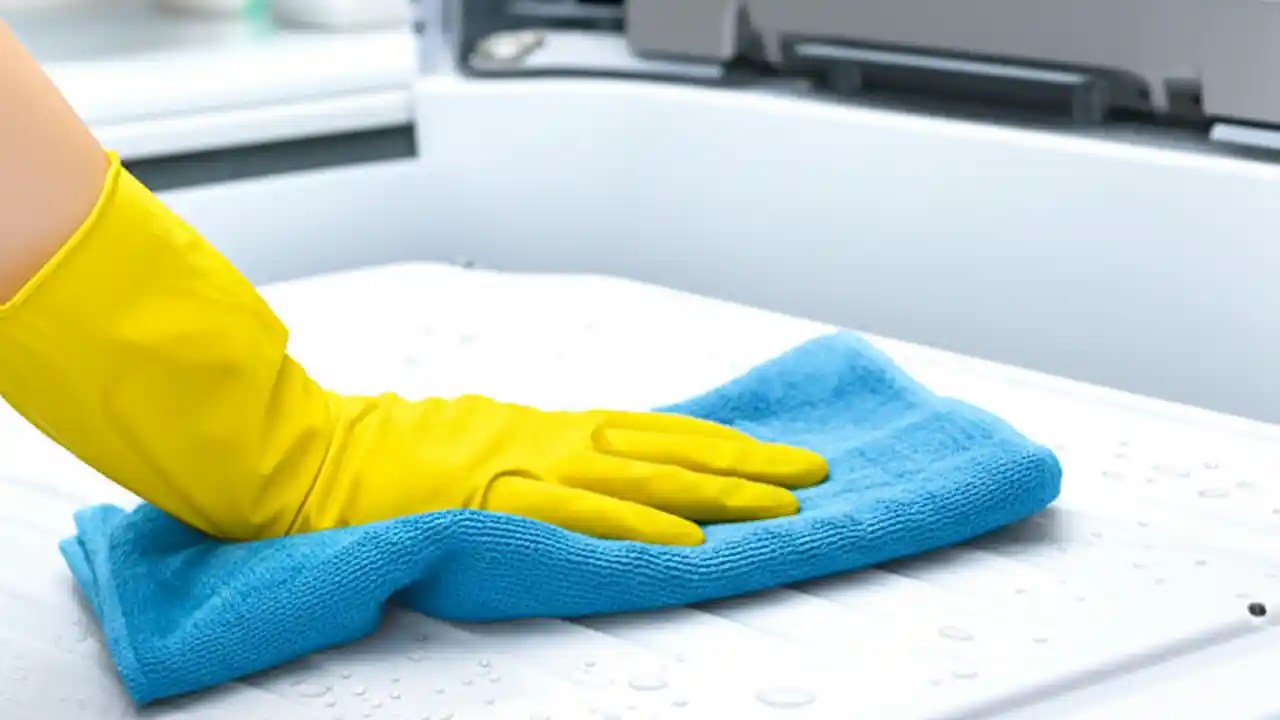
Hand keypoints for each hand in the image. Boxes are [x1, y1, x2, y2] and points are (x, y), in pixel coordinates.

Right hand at [297, 394, 828, 544]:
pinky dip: (642, 524)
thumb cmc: (392, 453)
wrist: (318, 455)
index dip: (722, 443)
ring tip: (779, 505)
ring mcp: (531, 466)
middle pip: (671, 447)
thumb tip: (593, 462)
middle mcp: (554, 438)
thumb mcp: (483, 438)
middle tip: (810, 472)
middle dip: (745, 465)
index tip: (774, 454)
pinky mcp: (501, 500)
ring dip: (718, 492)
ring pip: (646, 474)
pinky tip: (688, 537)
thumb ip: (539, 451)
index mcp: (551, 427)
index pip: (659, 430)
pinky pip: (585, 514)